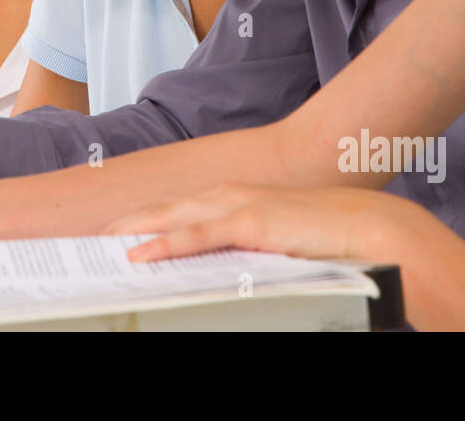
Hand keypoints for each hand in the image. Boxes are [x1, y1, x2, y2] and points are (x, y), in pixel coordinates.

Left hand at [106, 184, 399, 263]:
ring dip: (137, 230)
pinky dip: (166, 243)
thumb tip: (219, 269)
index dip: (145, 219)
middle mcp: (230, 195)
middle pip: (166, 208)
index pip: (178, 209)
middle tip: (93, 238)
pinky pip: (199, 235)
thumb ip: (243, 248)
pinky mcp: (251, 222)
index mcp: (235, 198)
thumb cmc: (327, 237)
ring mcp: (239, 205)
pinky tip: (140, 254)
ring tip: (102, 245)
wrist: (370, 227)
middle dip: (129, 221)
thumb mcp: (274, 242)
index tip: (114, 232)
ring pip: (174, 218)